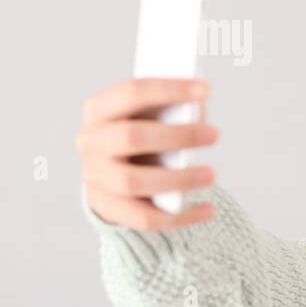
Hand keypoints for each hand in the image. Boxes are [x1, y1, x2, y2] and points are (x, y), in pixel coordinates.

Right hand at [77, 77, 219, 229]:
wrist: (113, 177)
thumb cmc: (141, 139)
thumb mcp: (149, 118)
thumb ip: (168, 112)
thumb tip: (197, 113)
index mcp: (99, 110)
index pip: (131, 93)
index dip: (169, 89)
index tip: (206, 90)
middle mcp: (91, 142)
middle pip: (130, 136)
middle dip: (177, 135)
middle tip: (214, 134)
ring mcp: (94, 177)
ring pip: (134, 181)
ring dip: (178, 178)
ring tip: (212, 175)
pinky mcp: (107, 207)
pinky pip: (144, 217)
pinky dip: (180, 216)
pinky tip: (207, 210)